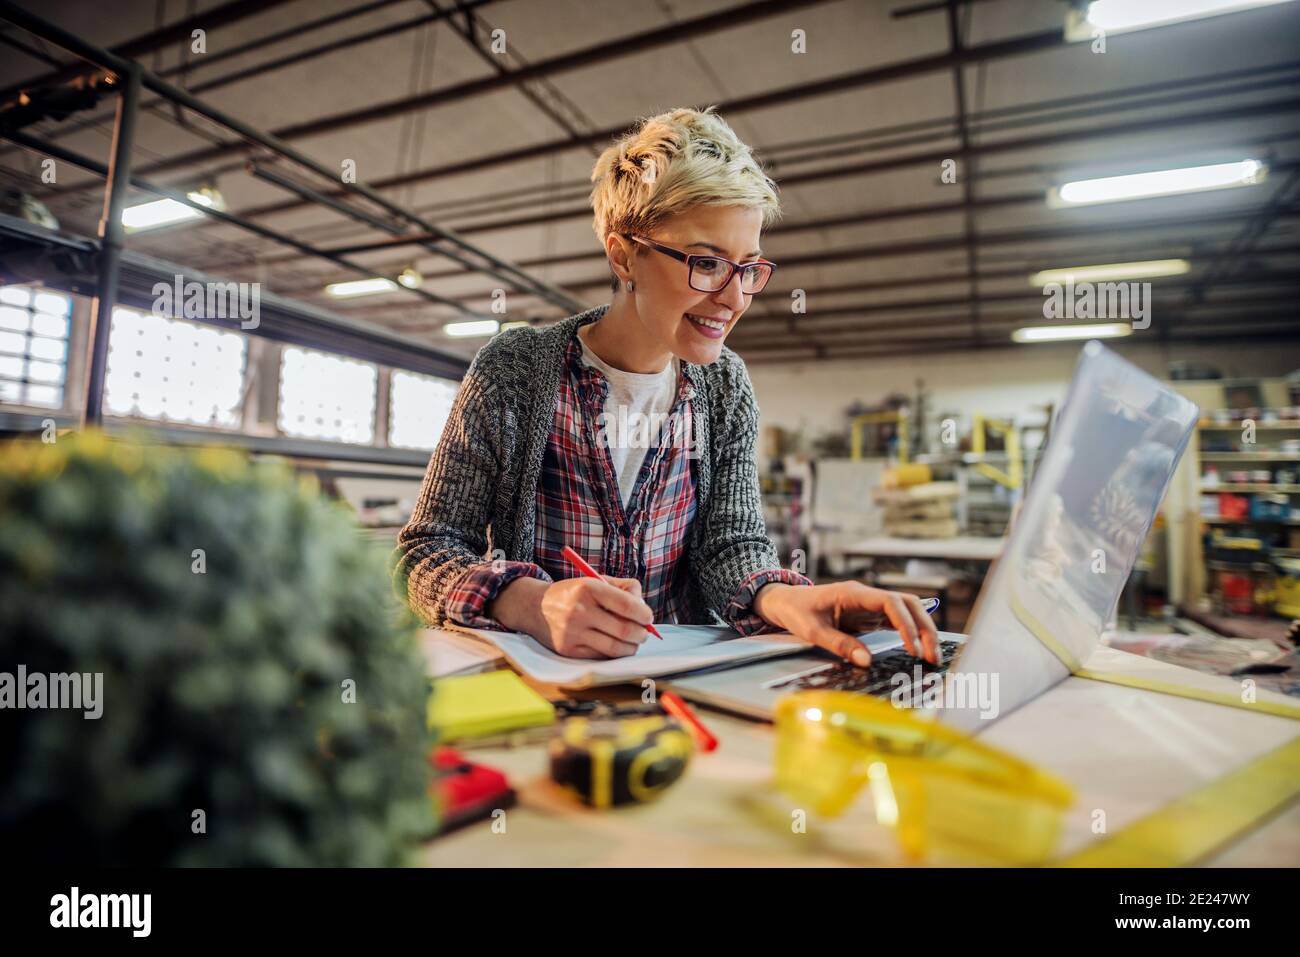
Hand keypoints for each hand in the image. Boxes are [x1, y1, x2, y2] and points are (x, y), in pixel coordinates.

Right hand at [535, 574, 654, 658]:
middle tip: (644, 633)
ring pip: (615, 648)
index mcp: (588, 588)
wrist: (535, 607)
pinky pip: (601, 656)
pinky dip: (614, 654)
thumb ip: (623, 588)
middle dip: (641, 634)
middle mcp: (579, 610)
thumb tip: (643, 607)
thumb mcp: (595, 580)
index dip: (644, 614)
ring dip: (631, 647)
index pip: (627, 605)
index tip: (648, 618)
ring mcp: (573, 632)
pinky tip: (616, 646)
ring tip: (633, 642)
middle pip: (624, 630)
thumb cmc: (573, 594)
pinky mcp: (568, 650)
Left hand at [753, 581, 939, 666]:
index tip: (912, 647)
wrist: (785, 601)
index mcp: (853, 594)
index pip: (890, 602)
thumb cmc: (797, 611)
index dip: (906, 624)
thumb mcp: (812, 631)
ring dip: (921, 630)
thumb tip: (866, 661)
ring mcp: (870, 605)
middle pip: (907, 604)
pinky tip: (919, 650)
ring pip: (906, 611)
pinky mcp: (869, 615)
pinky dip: (910, 634)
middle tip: (933, 655)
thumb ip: (839, 644)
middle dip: (924, 627)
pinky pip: (896, 621)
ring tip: (931, 656)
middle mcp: (866, 596)